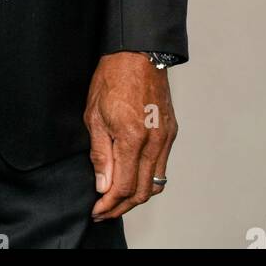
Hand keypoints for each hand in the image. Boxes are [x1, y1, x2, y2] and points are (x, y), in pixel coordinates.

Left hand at [84, 52, 177, 221]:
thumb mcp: (94, 115)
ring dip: (137, 196)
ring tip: (118, 199)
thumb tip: (103, 184)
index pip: (124, 186)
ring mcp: (166, 138)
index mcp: (133, 138)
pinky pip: (162, 166)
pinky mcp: (171, 132)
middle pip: (142, 191)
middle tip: (105, 211)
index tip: (97, 210)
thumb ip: (100, 153)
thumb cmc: (113, 78)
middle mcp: (154, 142)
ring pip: (155, 182)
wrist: (138, 54)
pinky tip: (133, 177)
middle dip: (122, 206)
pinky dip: (148, 179)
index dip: (109, 204)